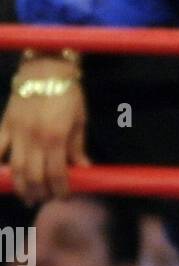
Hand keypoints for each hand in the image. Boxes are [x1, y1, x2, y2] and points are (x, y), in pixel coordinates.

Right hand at [0, 57, 90, 204]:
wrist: (45, 67)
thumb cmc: (67, 93)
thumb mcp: (79, 120)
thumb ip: (77, 147)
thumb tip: (84, 169)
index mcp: (56, 137)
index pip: (57, 174)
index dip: (61, 190)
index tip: (64, 196)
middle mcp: (35, 137)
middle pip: (34, 176)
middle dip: (41, 192)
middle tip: (45, 198)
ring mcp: (17, 131)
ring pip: (16, 168)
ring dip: (21, 186)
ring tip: (27, 196)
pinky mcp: (6, 123)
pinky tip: (3, 175)